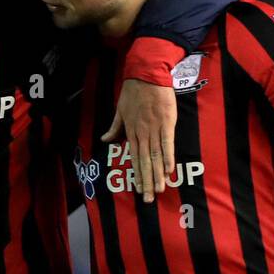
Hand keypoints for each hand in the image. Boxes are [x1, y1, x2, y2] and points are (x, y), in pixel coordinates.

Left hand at [100, 78, 176, 203]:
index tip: (140, 190)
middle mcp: (142, 134)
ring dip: (157, 174)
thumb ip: (114, 127)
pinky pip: (167, 143)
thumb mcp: (120, 110)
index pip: (134, 159)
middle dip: (147, 182)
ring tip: (159, 190)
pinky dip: (168, 157)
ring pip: (155, 157)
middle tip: (149, 199)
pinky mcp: (166, 123)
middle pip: (144, 162)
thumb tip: (105, 139)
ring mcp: (155, 129)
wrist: (147, 74)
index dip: (138, 176)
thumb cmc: (133, 91)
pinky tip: (169, 170)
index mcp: (131, 132)